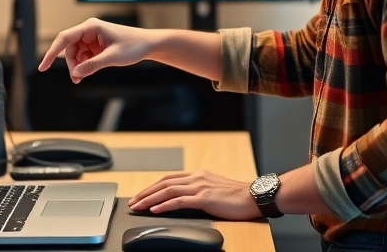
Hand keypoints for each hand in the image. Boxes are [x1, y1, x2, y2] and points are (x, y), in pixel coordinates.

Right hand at [38, 18, 153, 82]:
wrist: (147, 44)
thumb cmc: (133, 46)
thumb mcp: (112, 58)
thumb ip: (92, 65)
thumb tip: (76, 73)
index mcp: (91, 27)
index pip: (64, 38)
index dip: (51, 53)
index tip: (43, 66)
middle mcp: (89, 30)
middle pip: (69, 48)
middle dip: (72, 65)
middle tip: (77, 79)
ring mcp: (92, 38)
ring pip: (75, 54)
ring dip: (77, 66)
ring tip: (82, 78)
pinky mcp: (96, 45)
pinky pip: (83, 56)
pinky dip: (84, 65)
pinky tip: (88, 72)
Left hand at [128, 170, 261, 220]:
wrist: (253, 197)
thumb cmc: (237, 197)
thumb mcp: (214, 190)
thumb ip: (200, 191)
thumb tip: (185, 199)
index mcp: (199, 175)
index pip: (169, 178)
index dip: (153, 187)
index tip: (141, 195)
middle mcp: (197, 178)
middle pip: (164, 183)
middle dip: (146, 193)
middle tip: (133, 202)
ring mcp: (200, 187)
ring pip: (168, 190)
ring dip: (150, 199)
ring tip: (138, 206)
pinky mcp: (204, 198)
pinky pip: (179, 201)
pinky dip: (164, 205)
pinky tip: (155, 210)